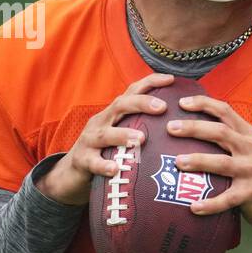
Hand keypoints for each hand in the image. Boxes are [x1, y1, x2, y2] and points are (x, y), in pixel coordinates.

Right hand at [36, 74, 175, 205]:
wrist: (71, 173)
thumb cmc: (106, 152)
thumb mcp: (122, 135)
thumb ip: (143, 127)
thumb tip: (179, 126)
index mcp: (114, 114)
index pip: (132, 92)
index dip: (150, 83)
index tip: (171, 79)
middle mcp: (101, 122)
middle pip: (120, 106)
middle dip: (141, 103)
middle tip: (162, 107)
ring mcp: (89, 140)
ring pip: (105, 134)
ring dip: (123, 135)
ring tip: (141, 139)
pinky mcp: (82, 160)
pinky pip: (93, 162)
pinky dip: (103, 165)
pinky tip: (115, 169)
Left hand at [166, 96, 251, 234]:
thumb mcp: (251, 148)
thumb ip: (231, 137)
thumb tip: (194, 128)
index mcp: (249, 135)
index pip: (225, 112)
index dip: (203, 104)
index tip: (181, 102)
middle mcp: (251, 149)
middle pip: (220, 132)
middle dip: (194, 128)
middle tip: (170, 128)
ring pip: (222, 163)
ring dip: (199, 161)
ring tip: (178, 162)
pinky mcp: (251, 193)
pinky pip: (227, 199)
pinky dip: (210, 203)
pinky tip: (194, 207)